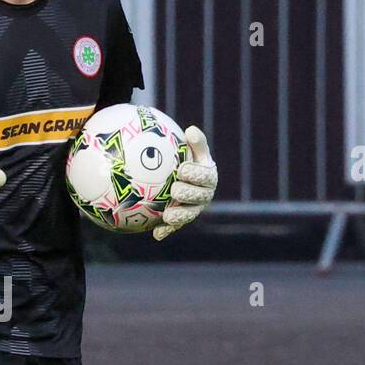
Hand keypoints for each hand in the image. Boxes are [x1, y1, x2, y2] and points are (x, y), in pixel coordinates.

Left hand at [153, 126, 217, 240]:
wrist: (177, 177)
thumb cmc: (185, 158)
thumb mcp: (193, 149)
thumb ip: (196, 142)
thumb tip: (191, 130)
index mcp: (208, 177)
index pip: (205, 176)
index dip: (196, 174)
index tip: (182, 169)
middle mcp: (204, 196)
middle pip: (198, 197)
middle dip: (188, 194)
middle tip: (175, 190)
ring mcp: (193, 210)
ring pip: (188, 215)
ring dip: (179, 216)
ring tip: (168, 215)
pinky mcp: (181, 221)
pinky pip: (174, 227)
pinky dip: (166, 231)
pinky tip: (157, 234)